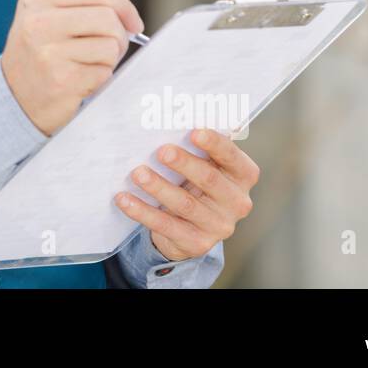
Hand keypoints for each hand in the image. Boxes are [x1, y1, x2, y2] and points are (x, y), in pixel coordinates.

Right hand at [1, 0, 143, 135]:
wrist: (15, 97)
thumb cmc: (39, 54)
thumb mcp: (55, 17)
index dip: (123, 5)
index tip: (132, 21)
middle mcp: (38, 22)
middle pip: (107, 16)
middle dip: (120, 34)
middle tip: (112, 47)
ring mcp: (48, 52)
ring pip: (111, 45)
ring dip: (110, 58)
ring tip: (90, 63)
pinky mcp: (61, 80)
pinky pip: (105, 71)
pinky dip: (100, 77)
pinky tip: (82, 79)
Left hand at [114, 128, 258, 261]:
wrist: (193, 226)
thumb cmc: (197, 182)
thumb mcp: (206, 165)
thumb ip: (198, 148)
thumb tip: (166, 123)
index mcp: (243, 176)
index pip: (232, 157)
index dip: (215, 144)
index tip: (193, 132)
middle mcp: (237, 202)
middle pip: (209, 179)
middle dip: (184, 163)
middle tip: (161, 151)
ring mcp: (219, 226)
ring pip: (185, 204)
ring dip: (159, 187)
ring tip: (138, 173)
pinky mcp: (197, 243)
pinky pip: (166, 226)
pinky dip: (142, 211)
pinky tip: (124, 199)